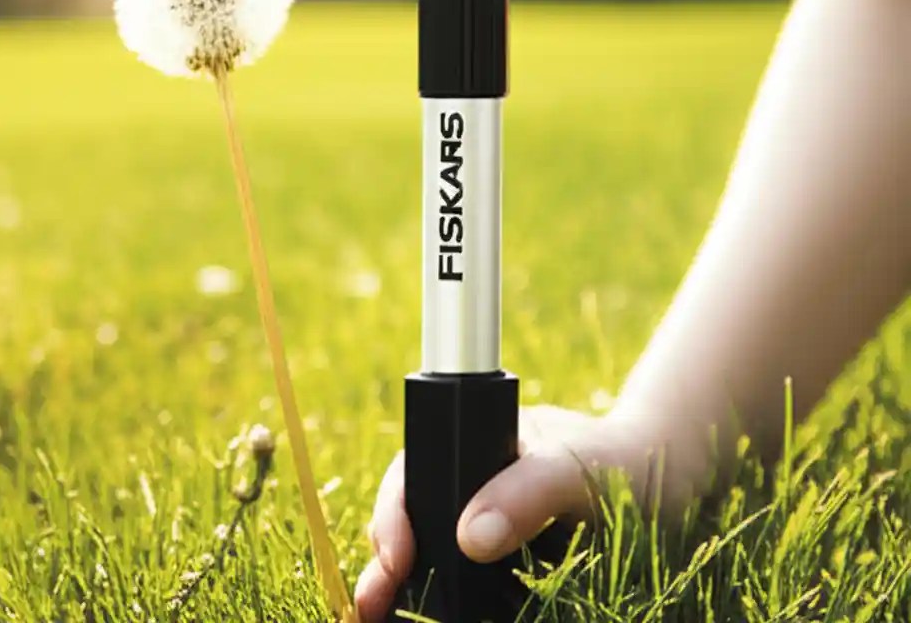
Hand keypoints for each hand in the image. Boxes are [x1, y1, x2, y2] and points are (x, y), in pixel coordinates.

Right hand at [354, 405, 707, 621]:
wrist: (678, 483)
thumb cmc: (627, 462)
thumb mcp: (578, 470)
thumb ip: (527, 494)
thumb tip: (468, 539)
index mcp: (474, 445)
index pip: (413, 475)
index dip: (393, 518)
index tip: (394, 561)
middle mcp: (472, 484)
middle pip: (410, 522)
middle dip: (386, 566)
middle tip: (371, 607)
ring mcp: (489, 524)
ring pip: (432, 558)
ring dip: (409, 592)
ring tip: (385, 619)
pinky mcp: (511, 565)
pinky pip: (468, 585)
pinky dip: (448, 605)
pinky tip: (440, 619)